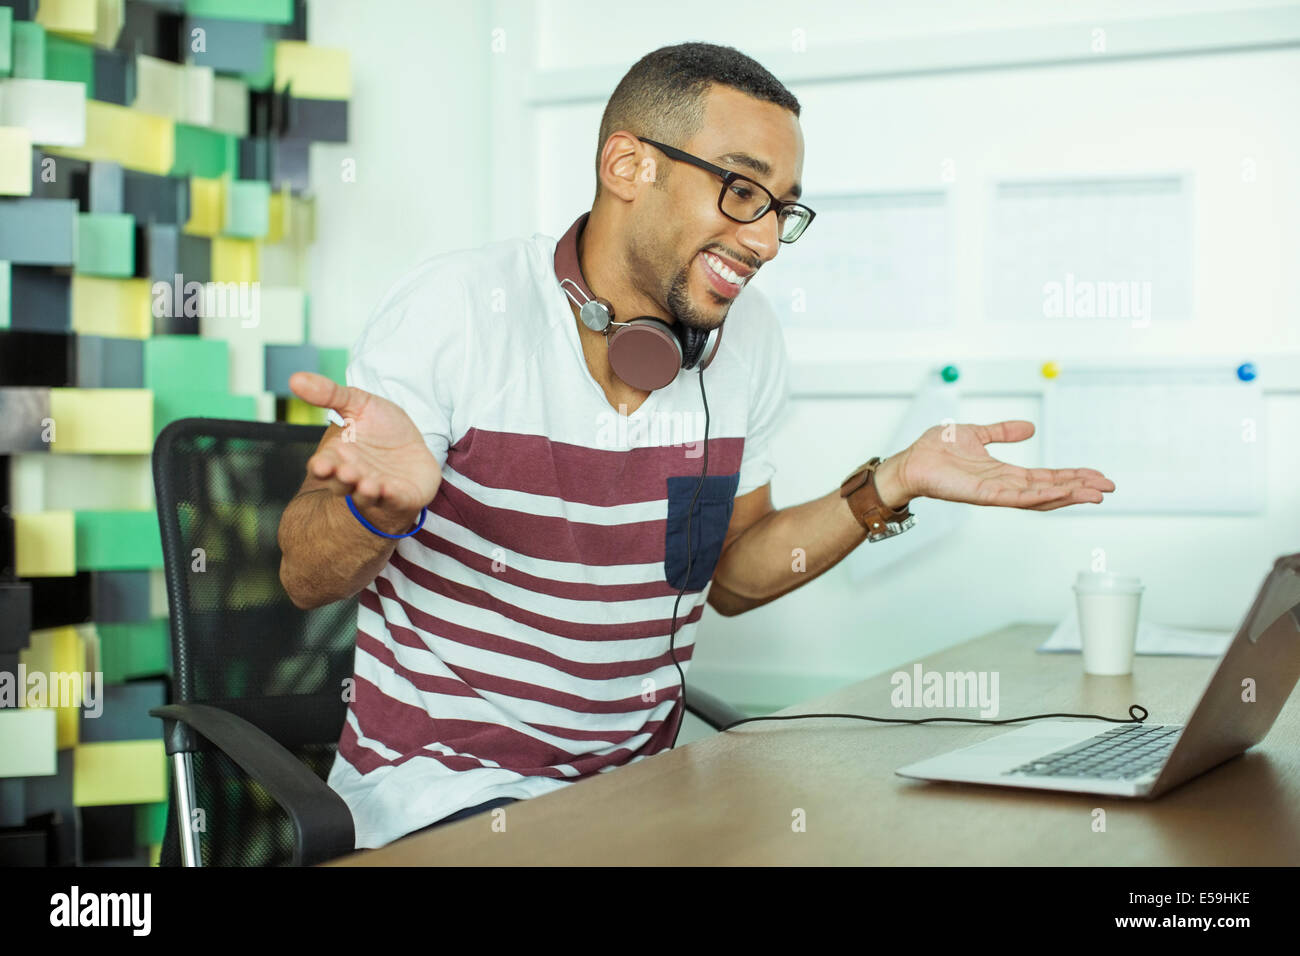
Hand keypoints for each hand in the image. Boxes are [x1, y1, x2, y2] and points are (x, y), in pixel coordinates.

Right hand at [289, 372, 442, 531]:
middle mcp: (354, 477)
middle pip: (341, 484)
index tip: (320, 465)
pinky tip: (390, 490)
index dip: (321, 467)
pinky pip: (394, 500)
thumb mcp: (358, 404)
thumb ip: (330, 394)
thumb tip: (295, 378)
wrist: (414, 446)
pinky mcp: (401, 497)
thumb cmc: (382, 428)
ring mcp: (377, 490)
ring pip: (366, 495)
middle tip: (347, 472)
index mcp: (338, 456)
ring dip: (365, 491)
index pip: (323, 465)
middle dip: (343, 479)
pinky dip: (391, 497)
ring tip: (367, 484)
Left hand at [892, 420, 1114, 510]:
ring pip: (1039, 498)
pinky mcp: (982, 495)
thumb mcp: (977, 433)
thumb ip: (1003, 431)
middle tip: (1109, 488)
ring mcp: (994, 492)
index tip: (1097, 476)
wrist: (911, 461)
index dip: (1072, 476)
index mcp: (1004, 473)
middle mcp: (1004, 486)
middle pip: (1050, 490)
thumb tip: (1030, 427)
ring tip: (1094, 494)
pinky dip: (1039, 495)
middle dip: (1080, 489)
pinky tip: (1060, 492)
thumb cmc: (936, 450)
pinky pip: (1015, 497)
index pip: (1046, 477)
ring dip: (1068, 495)